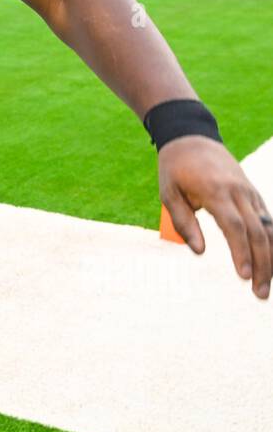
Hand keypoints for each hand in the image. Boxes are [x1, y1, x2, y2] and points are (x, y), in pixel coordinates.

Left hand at [158, 137, 272, 299]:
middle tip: (259, 294)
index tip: (244, 276)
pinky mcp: (253, 194)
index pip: (234, 226)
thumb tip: (199, 252)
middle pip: (258, 232)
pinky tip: (271, 264)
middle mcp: (239, 192)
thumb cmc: (175, 168)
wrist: (192, 137)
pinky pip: (268, 220)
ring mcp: (249, 192)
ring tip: (266, 286)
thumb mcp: (169, 194)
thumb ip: (183, 223)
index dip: (241, 252)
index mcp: (216, 192)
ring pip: (269, 228)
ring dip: (271, 258)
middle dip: (262, 265)